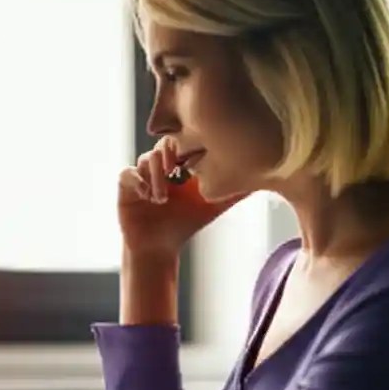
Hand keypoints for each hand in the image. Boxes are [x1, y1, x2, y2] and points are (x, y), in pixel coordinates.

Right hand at [118, 136, 247, 259]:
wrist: (159, 248)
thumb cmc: (185, 224)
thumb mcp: (214, 204)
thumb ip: (235, 190)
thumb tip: (262, 178)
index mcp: (179, 164)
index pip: (183, 141)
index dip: (189, 147)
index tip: (196, 166)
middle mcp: (159, 166)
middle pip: (163, 144)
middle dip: (171, 156)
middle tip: (177, 172)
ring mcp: (141, 174)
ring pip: (146, 159)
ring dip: (156, 176)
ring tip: (162, 199)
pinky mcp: (126, 187)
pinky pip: (127, 173)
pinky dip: (139, 182)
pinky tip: (149, 198)